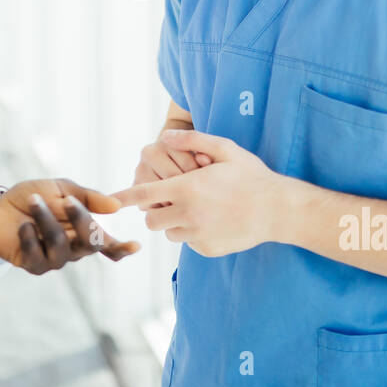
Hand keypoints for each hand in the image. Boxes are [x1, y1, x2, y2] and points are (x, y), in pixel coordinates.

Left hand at [0, 179, 140, 273]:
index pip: (108, 244)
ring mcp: (55, 259)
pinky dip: (30, 236)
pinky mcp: (34, 265)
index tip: (136, 245)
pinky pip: (38, 255)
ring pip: (62, 246)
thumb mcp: (61, 189)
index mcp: (84, 230)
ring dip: (47, 221)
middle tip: (68, 201)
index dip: (122, 248)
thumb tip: (116, 206)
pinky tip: (23, 226)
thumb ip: (88, 198)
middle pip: (91, 243)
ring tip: (34, 202)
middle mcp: (74, 248)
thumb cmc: (33, 197)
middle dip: (82, 221)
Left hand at [113, 130, 286, 257]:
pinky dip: (194, 234)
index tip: (108, 202)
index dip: (123, 198)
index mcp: (188, 189)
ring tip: (199, 210)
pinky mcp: (207, 250)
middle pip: (151, 219)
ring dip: (175, 223)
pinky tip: (215, 222)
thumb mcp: (225, 149)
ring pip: (169, 233)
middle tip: (174, 200)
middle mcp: (188, 214)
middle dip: (156, 210)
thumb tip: (164, 136)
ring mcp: (198, 235)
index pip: (144, 194)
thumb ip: (192, 140)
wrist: (278, 210)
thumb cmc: (251, 176)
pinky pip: (189, 243)